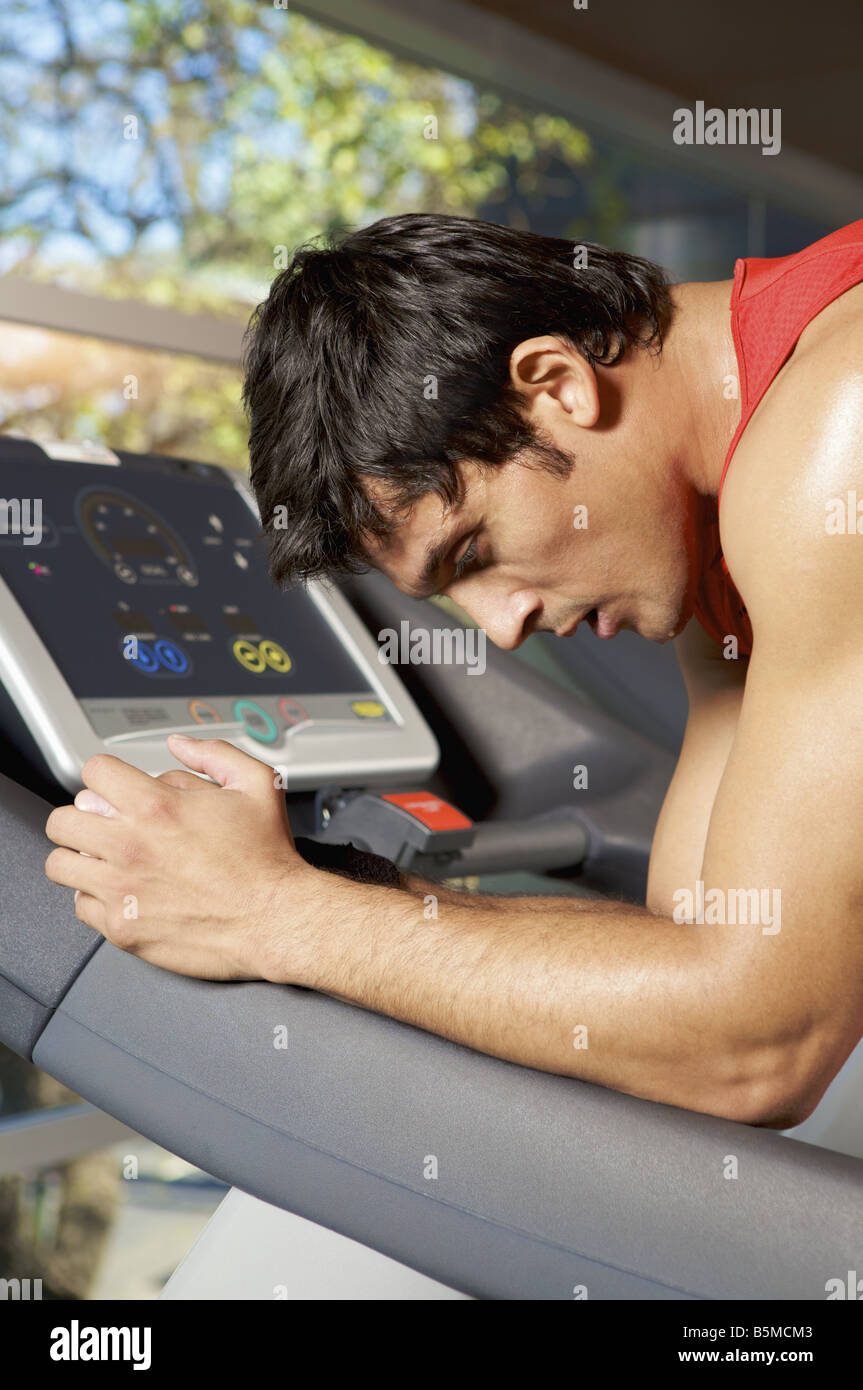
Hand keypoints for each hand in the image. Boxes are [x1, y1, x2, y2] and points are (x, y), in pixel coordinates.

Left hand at [44, 735, 321, 980]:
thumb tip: (179, 745)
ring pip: (60, 864)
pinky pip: (80, 906)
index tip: (116, 788)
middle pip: (62, 819)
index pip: (93, 773)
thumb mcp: (258, 784)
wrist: (276, 919)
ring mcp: (122, 891)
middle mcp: (131, 848)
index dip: (107, 775)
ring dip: (80, 857)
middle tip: (104, 825)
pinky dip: (96, 897)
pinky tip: (123, 891)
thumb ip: (213, 754)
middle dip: (83, 816)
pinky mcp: (122, 928)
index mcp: (156, 807)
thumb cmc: (267, 859)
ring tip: (105, 859)